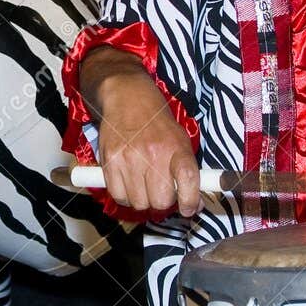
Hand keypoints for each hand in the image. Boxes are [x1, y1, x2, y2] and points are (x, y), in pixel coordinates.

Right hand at [91, 65, 201, 215]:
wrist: (126, 97)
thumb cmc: (156, 122)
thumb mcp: (179, 139)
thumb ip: (188, 170)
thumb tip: (195, 203)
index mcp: (176, 147)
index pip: (188, 182)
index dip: (190, 202)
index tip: (189, 208)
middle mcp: (153, 154)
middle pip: (160, 201)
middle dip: (162, 201)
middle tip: (160, 190)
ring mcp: (129, 158)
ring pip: (139, 203)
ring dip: (142, 198)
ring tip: (143, 183)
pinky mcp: (110, 161)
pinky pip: (118, 195)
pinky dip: (124, 194)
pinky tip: (128, 182)